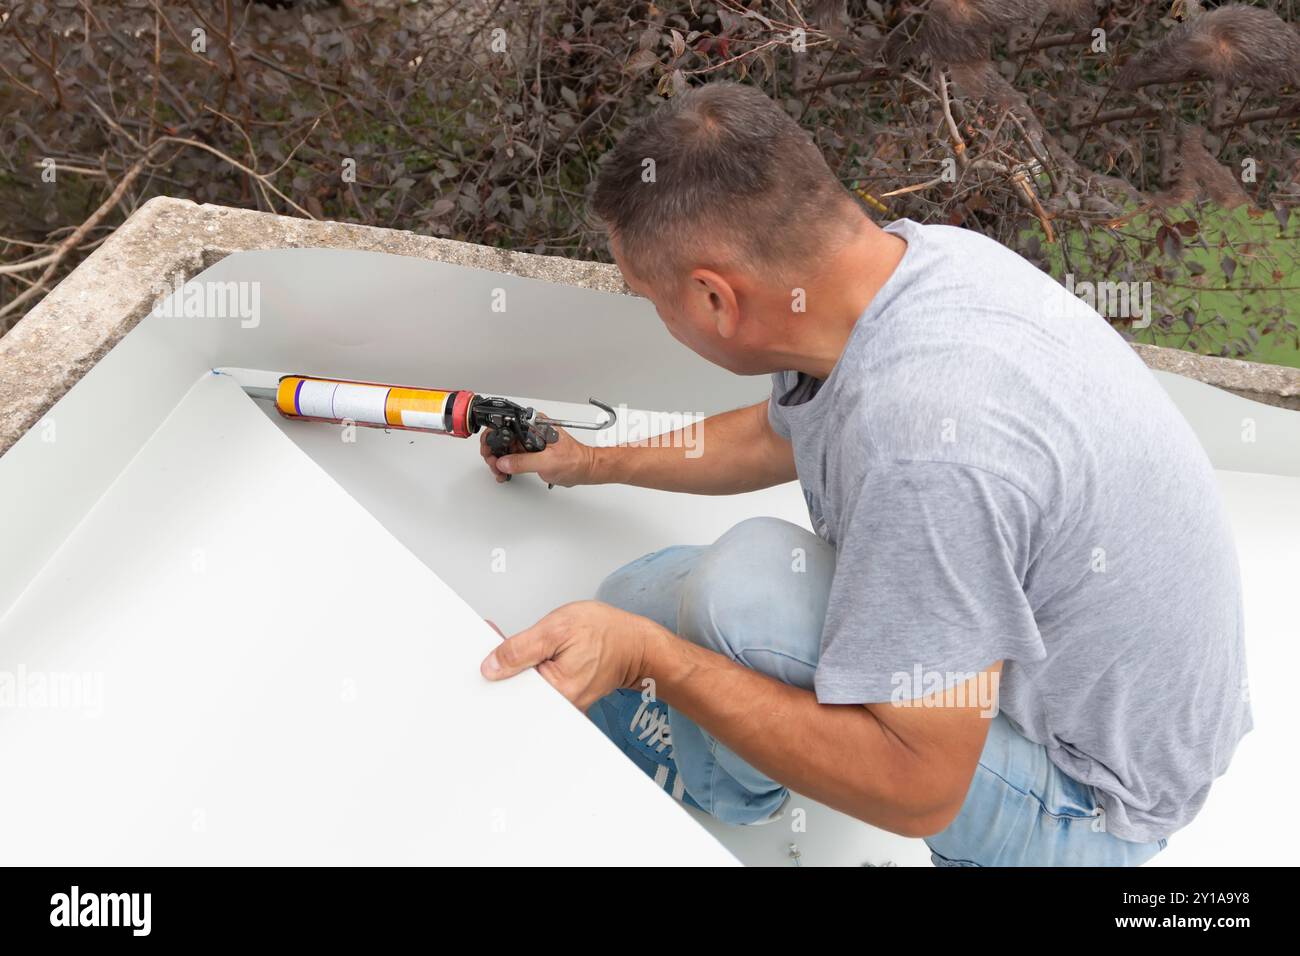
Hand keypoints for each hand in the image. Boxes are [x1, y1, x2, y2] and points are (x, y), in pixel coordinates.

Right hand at [478, 416, 597, 486]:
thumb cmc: (575, 461)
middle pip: (503, 436)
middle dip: (494, 451)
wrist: (585, 470)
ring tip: (499, 471)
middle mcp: (532, 430)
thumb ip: (523, 462)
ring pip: (506, 447)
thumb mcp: (547, 462)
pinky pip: (513, 456)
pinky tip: (504, 472)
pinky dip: (506, 464)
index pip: (507, 425)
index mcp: (536, 425)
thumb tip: (504, 462)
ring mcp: (531, 441)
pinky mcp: (531, 452)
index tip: (489, 450)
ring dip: (499, 460)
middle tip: (493, 464)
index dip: (493, 437)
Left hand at [480, 601, 662, 709]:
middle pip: (514, 690)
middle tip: (509, 640)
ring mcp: (561, 704)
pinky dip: (531, 672)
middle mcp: (557, 704)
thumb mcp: (557, 628)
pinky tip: (537, 656)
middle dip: (504, 666)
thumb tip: (492, 666)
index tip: (488, 639)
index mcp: (554, 689)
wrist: (635, 644)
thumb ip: (521, 648)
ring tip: (529, 647)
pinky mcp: (563, 698)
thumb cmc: (606, 632)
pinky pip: (537, 688)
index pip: (507, 684)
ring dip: (518, 668)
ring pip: (525, 688)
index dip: (493, 661)